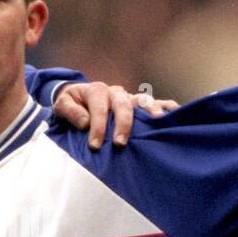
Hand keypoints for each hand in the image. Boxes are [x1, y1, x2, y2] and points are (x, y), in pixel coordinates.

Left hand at [54, 82, 178, 149]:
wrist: (78, 98)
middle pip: (123, 105)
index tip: (95, 145)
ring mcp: (129, 98)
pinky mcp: (139, 105)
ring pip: (143, 101)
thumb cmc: (71, 104)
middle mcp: (115, 92)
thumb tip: (85, 122)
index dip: (97, 126)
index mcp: (96, 91)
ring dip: (151, 111)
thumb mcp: (61, 105)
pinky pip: (156, 103)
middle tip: (119, 143)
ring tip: (158, 122)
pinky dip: (166, 107)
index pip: (99, 108)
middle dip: (122, 124)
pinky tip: (176, 114)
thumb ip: (70, 111)